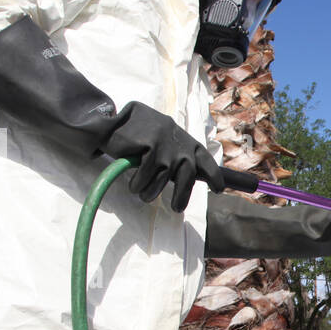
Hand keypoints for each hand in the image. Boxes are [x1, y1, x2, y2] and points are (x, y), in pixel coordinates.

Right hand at [104, 102, 223, 212]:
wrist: (112, 120)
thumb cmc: (137, 135)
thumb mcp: (163, 142)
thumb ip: (176, 155)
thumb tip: (192, 177)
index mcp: (185, 140)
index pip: (205, 159)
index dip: (213, 175)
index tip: (218, 189)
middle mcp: (179, 141)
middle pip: (187, 175)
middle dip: (183, 195)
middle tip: (176, 209)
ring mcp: (166, 143)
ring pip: (164, 178)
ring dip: (152, 191)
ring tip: (143, 195)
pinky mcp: (151, 145)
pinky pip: (147, 174)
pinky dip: (139, 183)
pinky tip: (133, 185)